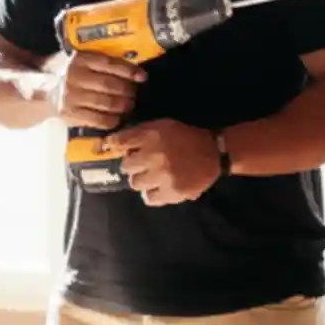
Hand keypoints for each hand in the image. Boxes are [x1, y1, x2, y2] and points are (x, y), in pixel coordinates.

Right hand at [52, 52, 146, 128]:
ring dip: (123, 106)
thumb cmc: (68, 72)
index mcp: (79, 59)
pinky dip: (112, 120)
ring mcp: (72, 97)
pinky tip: (117, 117)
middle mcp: (75, 77)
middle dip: (128, 90)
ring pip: (107, 103)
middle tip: (135, 93)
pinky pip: (98, 119)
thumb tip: (133, 70)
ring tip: (129, 105)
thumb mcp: (80, 60)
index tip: (142, 76)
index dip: (128, 71)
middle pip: (110, 85)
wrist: (42, 89)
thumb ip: (101, 63)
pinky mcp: (71, 114)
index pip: (109, 64)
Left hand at [105, 119, 220, 205]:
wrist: (213, 152)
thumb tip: (111, 144)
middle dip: (133, 165)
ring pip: (135, 184)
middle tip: (143, 164)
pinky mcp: (172, 192)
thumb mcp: (161, 126)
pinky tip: (160, 186)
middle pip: (126, 167)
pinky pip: (150, 198)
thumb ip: (137, 133)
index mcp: (152, 136)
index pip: (120, 142)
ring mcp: (163, 176)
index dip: (115, 146)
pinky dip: (152, 193)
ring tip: (153, 176)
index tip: (113, 149)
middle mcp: (155, 156)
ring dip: (142, 180)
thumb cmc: (183, 137)